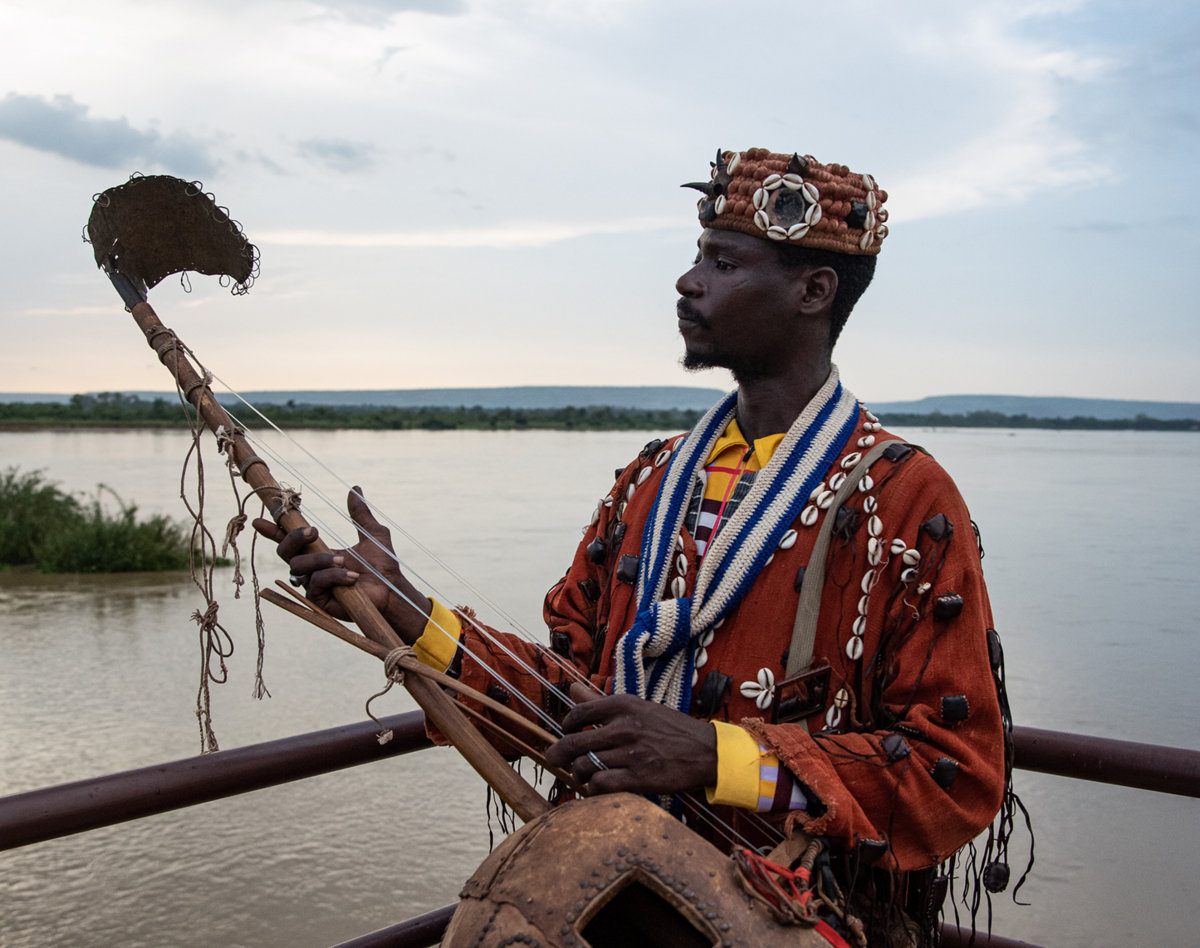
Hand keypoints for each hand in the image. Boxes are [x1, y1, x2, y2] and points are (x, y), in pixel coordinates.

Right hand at [251, 487, 431, 642]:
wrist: (392, 591)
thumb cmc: (383, 566)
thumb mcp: (372, 534)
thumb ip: (361, 514)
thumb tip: (355, 488)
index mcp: (320, 552)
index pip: (290, 540)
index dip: (273, 530)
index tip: (260, 519)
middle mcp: (312, 568)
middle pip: (285, 552)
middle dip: (294, 538)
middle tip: (314, 532)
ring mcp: (314, 585)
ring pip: (298, 567)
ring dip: (320, 560)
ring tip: (342, 561)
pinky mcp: (319, 601)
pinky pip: (315, 583)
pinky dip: (332, 576)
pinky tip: (350, 577)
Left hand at [545, 684, 717, 795]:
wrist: (707, 752)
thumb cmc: (670, 729)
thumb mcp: (638, 707)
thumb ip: (600, 702)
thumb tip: (571, 689)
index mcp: (623, 705)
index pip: (577, 714)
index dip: (565, 727)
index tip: (566, 733)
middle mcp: (624, 727)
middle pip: (573, 743)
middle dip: (559, 755)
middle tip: (557, 760)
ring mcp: (631, 754)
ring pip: (583, 766)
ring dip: (578, 774)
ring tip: (583, 775)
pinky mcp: (638, 778)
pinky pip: (600, 785)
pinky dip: (592, 789)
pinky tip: (596, 787)